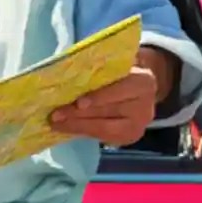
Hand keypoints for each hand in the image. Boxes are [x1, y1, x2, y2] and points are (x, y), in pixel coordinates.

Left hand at [48, 46, 171, 145]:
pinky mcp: (130, 138)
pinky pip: (103, 136)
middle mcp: (146, 106)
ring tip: (56, 123)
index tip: (79, 103)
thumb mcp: (113, 65)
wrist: (138, 91)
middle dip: (79, 114)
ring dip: (77, 125)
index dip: (100, 97)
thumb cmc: (119, 73)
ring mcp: (139, 125)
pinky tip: (66, 127)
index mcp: (144, 81)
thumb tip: (64, 70)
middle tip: (55, 115)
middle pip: (108, 111)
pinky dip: (83, 131)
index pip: (121, 90)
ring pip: (104, 127)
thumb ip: (96, 68)